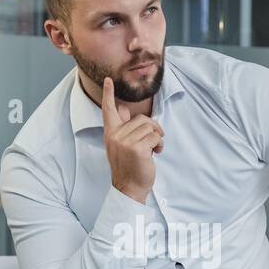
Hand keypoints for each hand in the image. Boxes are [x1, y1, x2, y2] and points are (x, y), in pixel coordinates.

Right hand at [102, 76, 162, 203]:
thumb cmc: (129, 166)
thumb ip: (123, 127)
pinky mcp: (137, 148)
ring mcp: (125, 142)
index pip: (108, 110)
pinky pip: (156, 137)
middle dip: (152, 128)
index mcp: (111, 133)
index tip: (109, 80)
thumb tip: (124, 108)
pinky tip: (156, 154)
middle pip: (141, 119)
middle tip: (154, 141)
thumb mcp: (121, 145)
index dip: (108, 94)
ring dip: (157, 138)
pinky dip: (160, 144)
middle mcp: (116, 135)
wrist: (129, 188)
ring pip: (150, 127)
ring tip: (154, 150)